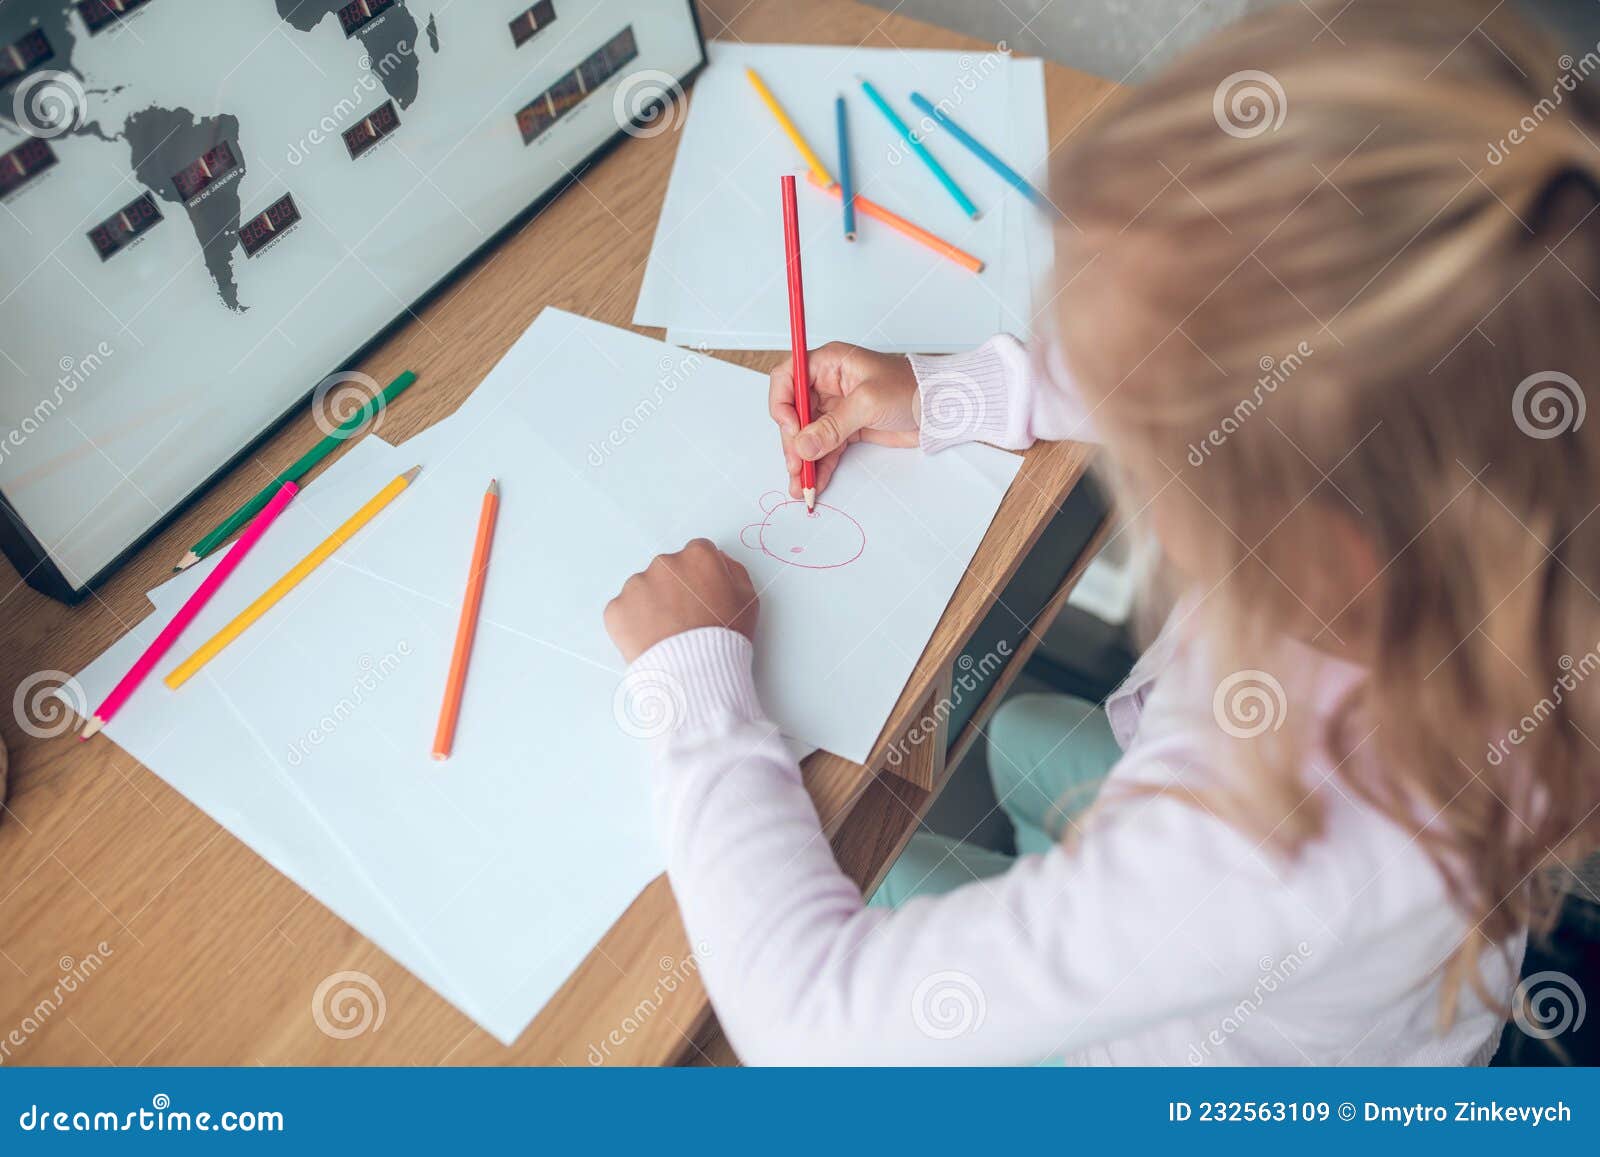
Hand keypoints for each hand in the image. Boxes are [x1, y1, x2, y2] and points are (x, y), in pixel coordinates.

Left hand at [604, 539, 758, 663]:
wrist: (694, 672)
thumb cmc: (724, 638)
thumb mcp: (748, 601)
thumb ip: (734, 572)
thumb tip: (720, 561)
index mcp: (698, 557)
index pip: (697, 554)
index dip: (701, 577)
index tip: (702, 596)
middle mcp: (664, 563)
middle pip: (669, 570)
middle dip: (675, 589)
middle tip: (685, 620)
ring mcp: (636, 585)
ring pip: (644, 589)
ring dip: (653, 606)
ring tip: (667, 634)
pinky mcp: (616, 608)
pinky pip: (624, 611)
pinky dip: (633, 624)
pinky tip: (651, 640)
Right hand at [768, 343, 920, 499]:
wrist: (938, 408)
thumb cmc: (911, 387)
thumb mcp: (868, 402)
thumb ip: (833, 425)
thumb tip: (803, 444)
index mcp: (829, 364)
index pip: (787, 378)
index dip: (783, 404)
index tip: (791, 429)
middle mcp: (827, 384)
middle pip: (794, 413)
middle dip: (792, 442)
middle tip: (797, 465)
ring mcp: (835, 408)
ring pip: (807, 436)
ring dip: (802, 461)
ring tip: (802, 485)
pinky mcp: (846, 429)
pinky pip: (824, 449)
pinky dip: (819, 466)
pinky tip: (815, 482)